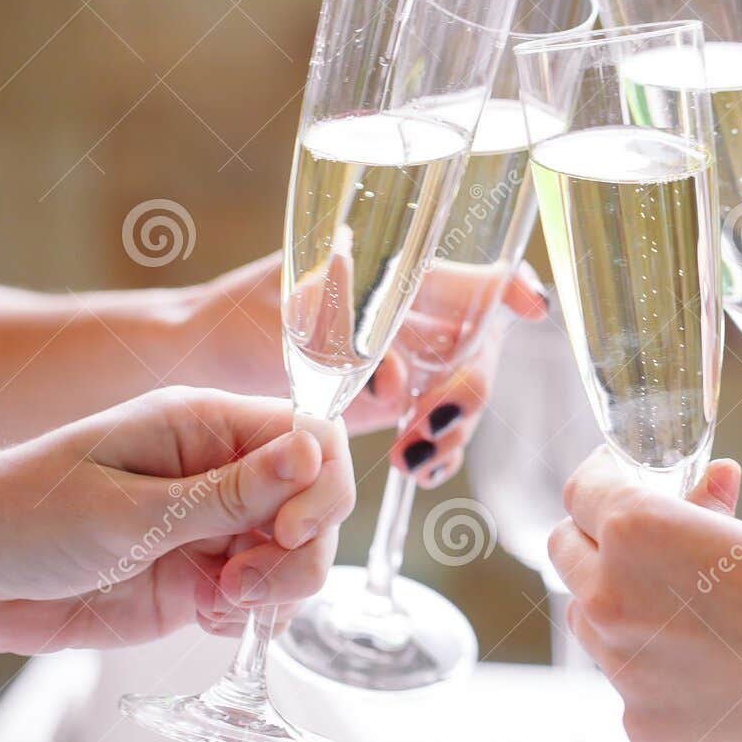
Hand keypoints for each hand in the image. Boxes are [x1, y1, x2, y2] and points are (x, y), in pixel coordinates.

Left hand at [0, 388, 346, 652]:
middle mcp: (220, 471)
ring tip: (222, 603)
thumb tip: (314, 453)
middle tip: (243, 584)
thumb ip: (230, 493)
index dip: (321, 484)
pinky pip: (264, 596)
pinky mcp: (200, 579)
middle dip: (301, 549)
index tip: (291, 532)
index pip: (309, 435)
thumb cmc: (22, 519)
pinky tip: (210, 619)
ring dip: (281, 587)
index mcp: (204, 425)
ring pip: (298, 554)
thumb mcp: (129, 511)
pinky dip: (255, 616)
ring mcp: (213, 527)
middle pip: (316, 501)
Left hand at [185, 253, 547, 482]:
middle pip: (480, 344)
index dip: (512, 285)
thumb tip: (391, 376)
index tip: (533, 309)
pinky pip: (437, 429)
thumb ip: (338, 328)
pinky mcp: (395, 404)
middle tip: (429, 424)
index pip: (468, 270)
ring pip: (465, 393)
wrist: (208, 360)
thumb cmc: (238, 315)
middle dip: (469, 390)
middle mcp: (413, 313)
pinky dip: (435, 453)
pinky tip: (413, 471)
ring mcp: (409, 360)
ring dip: (452, 430)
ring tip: (410, 459)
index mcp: (395, 272)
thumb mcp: (280, 310)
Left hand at [547, 447, 741, 741]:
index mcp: (638, 531)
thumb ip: (706, 512)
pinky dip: (656, 671)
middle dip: (603, 539)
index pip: (583, 493)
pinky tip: (716, 666)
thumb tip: (701, 493)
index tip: (625, 483)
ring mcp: (624, 672)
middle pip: (568, 554)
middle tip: (656, 542)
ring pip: (591, 621)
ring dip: (623, 604)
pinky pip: (628, 685)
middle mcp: (612, 600)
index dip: (607, 481)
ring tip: (694, 606)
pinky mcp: (645, 728)